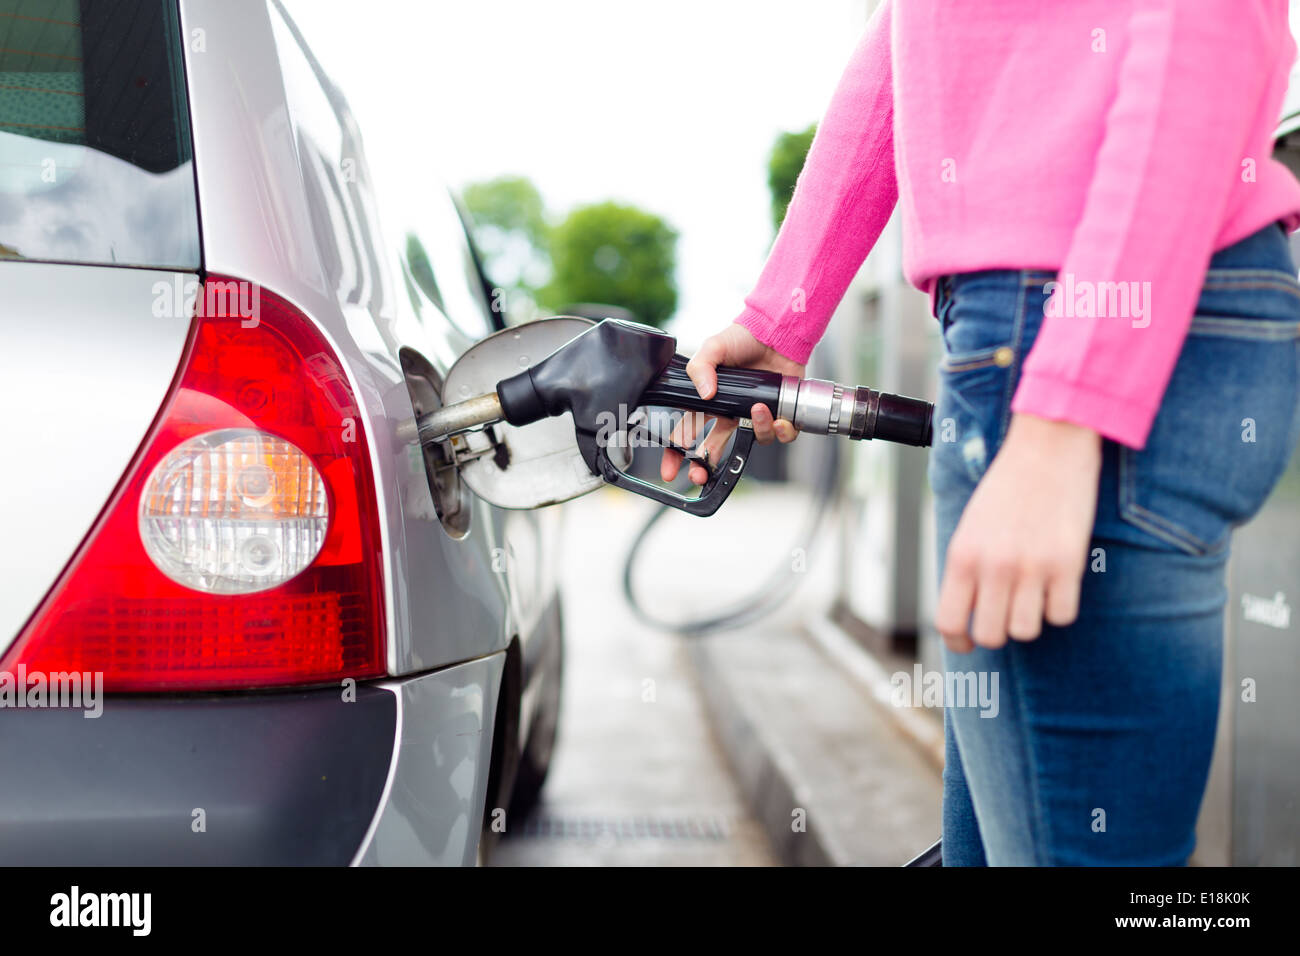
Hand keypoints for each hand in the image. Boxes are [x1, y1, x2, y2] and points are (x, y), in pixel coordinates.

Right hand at [660, 324, 806, 484]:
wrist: (776, 331)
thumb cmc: (742, 338)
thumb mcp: (713, 347)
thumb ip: (700, 368)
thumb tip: (704, 393)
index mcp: (711, 401)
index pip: (688, 430)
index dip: (677, 452)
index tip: (670, 470)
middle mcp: (732, 412)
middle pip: (715, 448)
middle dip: (705, 465)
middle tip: (701, 474)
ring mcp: (755, 415)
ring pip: (754, 439)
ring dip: (757, 429)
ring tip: (758, 409)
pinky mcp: (780, 413)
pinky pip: (781, 435)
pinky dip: (781, 431)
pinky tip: (780, 418)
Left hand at [934, 413, 1101, 651]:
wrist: (1048, 446)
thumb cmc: (1008, 485)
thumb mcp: (971, 524)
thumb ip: (967, 566)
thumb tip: (967, 610)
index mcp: (962, 555)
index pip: (949, 622)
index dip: (958, 641)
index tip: (968, 642)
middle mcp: (993, 566)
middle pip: (991, 635)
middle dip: (998, 631)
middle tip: (1008, 613)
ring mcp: (1031, 568)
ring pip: (1026, 631)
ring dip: (1031, 619)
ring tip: (1034, 593)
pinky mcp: (1067, 564)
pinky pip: (1062, 616)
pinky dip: (1061, 608)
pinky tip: (1059, 585)